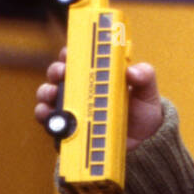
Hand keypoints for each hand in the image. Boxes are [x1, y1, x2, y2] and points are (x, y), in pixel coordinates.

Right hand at [35, 47, 163, 151]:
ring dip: (46, 92)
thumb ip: (144, 76)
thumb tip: (132, 71)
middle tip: (62, 73)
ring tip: (53, 94)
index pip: (78, 58)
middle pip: (58, 73)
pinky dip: (47, 117)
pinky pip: (50, 121)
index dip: (70, 53)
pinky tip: (51, 117)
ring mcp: (73, 107)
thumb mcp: (147, 91)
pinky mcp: (68, 127)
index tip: (69, 53)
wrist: (143, 141)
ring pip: (49, 94)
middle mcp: (81, 88)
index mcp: (98, 74)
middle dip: (56, 70)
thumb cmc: (142, 111)